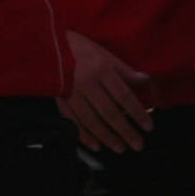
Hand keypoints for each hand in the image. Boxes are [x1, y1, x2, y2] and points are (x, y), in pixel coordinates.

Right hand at [57, 30, 153, 152]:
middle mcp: (88, 84)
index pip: (124, 96)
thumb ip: (124, 70)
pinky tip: (95, 145)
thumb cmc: (79, 48)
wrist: (47, 47)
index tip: (148, 127)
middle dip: (125, 131)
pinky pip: (73, 122)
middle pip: (109, 112)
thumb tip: (145, 79)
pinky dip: (84, 136)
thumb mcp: (105, 53)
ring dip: (107, 137)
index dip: (137, 113)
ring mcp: (72, 94)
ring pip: (91, 121)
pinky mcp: (60, 101)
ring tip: (120, 148)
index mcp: (101, 70)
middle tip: (137, 145)